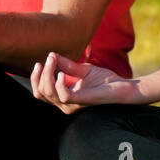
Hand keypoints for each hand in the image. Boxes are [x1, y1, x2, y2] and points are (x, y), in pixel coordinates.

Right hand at [29, 51, 144, 113]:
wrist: (123, 87)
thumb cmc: (105, 81)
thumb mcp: (83, 70)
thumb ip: (67, 65)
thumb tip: (51, 55)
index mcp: (63, 96)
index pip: (40, 92)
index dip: (36, 77)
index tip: (41, 62)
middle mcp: (64, 103)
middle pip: (40, 93)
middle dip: (40, 74)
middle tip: (49, 58)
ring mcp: (72, 104)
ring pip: (48, 93)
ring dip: (47, 74)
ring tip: (53, 60)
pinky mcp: (81, 101)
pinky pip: (62, 95)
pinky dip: (59, 82)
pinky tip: (61, 73)